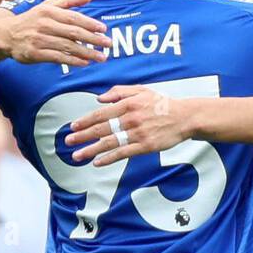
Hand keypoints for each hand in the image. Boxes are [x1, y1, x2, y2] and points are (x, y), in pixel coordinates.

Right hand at [2, 0, 109, 67]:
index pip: (73, 18)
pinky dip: (72, 60)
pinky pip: (57, 58)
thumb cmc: (32, 20)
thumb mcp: (48, 6)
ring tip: (101, 57)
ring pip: (67, 46)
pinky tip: (85, 63)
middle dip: (93, 39)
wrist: (7, 34)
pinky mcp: (35, 53)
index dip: (90, 23)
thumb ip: (68, 2)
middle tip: (108, 44)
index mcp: (49, 11)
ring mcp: (39, 39)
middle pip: (73, 32)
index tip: (103, 29)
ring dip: (87, 52)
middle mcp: (44, 24)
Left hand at [67, 85, 193, 166]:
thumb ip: (119, 92)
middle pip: (101, 128)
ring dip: (91, 150)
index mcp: (128, 104)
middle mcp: (131, 118)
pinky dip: (109, 158)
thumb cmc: (161, 103)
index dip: (85, 120)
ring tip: (77, 156)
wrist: (184, 117)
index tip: (73, 126)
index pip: (101, 113)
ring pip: (109, 143)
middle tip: (68, 142)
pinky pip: (123, 153)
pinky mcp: (145, 146)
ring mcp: (138, 133)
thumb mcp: (141, 90)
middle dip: (82, 136)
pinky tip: (97, 162)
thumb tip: (99, 98)